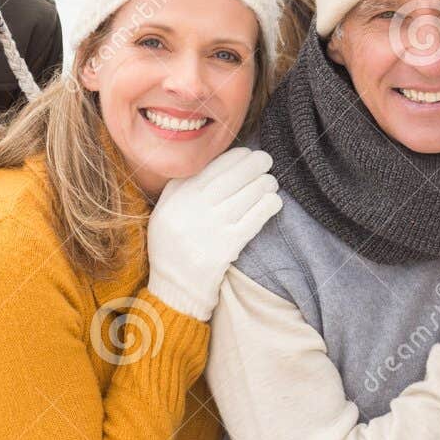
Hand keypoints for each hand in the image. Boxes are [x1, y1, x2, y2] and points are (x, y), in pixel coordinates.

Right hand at [146, 147, 280, 320]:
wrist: (175, 286)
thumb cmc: (172, 244)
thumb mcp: (165, 209)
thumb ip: (182, 184)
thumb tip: (215, 160)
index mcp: (179, 195)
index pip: (214, 166)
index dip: (236, 156)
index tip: (247, 153)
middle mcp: (195, 208)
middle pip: (234, 176)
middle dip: (255, 164)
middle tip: (266, 160)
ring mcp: (213, 227)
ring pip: (248, 195)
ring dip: (265, 184)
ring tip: (271, 183)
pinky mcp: (228, 246)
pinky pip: (255, 219)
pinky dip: (268, 206)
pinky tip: (274, 201)